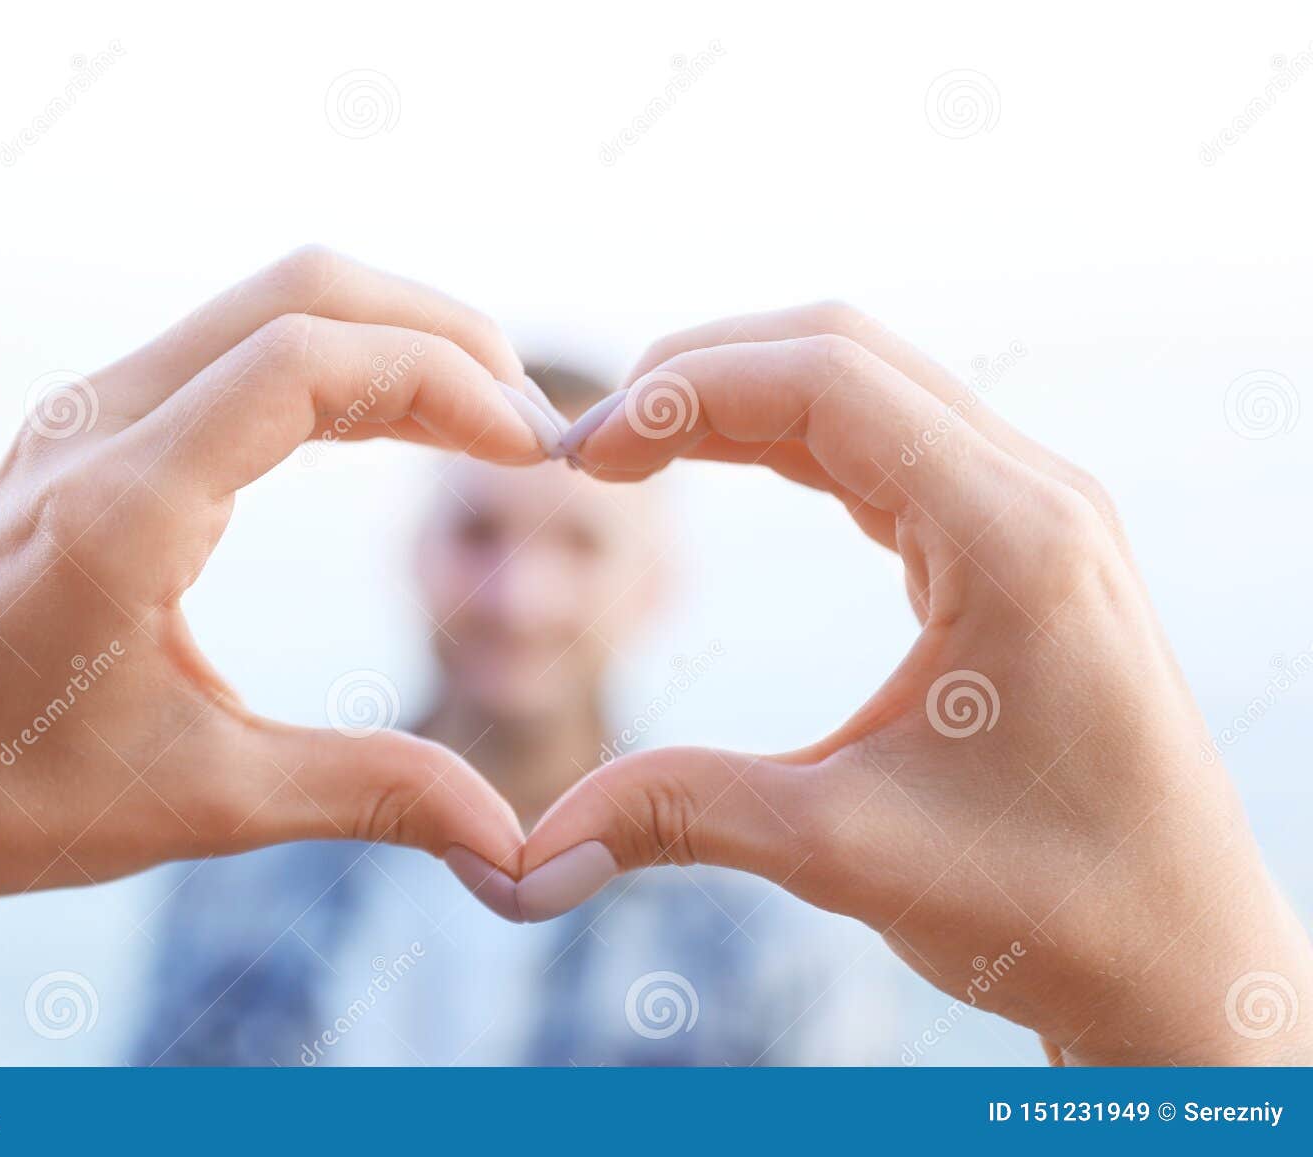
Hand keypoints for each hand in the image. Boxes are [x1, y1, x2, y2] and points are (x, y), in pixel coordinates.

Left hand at [0, 247, 543, 960]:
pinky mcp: (91, 425)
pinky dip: (335, 362)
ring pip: (269, 303)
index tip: (534, 454)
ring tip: (483, 424)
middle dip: (440, 337)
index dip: (443, 384)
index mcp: (117, 517)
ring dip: (391, 340)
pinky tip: (391, 426)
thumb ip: (368, 794)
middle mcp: (94, 433)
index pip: (305, 364)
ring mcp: (85, 414)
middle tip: (530, 429)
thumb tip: (510, 842)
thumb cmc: (8, 798)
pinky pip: (235, 346)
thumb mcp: (203, 803)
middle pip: (301, 293)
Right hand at [519, 302, 1312, 1064]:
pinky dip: (791, 442)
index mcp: (1012, 539)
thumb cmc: (1050, 906)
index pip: (827, 381)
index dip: (684, 394)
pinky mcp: (1018, 545)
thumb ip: (681, 815)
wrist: (1177, 956)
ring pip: (865, 388)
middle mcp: (1034, 497)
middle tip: (591, 449)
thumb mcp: (844, 853)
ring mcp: (1033, 513)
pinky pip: (889, 446)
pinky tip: (724, 466)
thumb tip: (531, 852)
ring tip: (633, 453)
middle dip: (699, 377)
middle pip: (841, 354)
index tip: (584, 458)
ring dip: (742, 399)